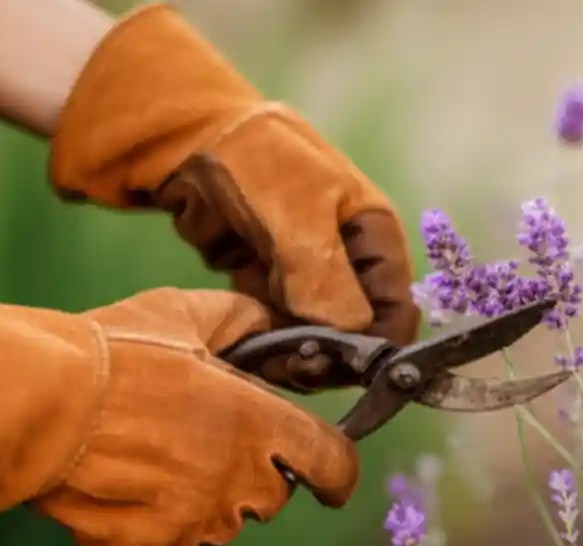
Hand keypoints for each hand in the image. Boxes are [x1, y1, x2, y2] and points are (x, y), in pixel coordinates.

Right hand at [0, 287, 357, 545]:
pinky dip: (159, 535)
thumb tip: (270, 323)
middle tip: (205, 444)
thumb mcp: (182, 314)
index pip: (332, 463)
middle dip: (252, 475)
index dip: (337, 473)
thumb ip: (240, 320)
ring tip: (156, 464)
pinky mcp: (150, 544)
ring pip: (222, 525)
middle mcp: (237, 477)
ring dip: (204, 503)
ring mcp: (195, 517)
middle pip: (272, 496)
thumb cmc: (110, 353)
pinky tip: (131, 499)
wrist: (35, 404)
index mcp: (257, 421)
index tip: (331, 480)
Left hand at [48, 4, 418, 389]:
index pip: (396, 309)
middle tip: (294, 369)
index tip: (341, 369)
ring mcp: (306, 277)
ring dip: (294, 359)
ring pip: (314, 340)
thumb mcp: (299, 217)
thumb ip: (326, 281)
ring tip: (267, 364)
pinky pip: (276, 331)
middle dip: (329, 359)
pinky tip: (249, 357)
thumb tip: (350, 339)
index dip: (378, 348)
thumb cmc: (256, 164)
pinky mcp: (267, 287)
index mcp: (373, 237)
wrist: (185, 140)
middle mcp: (348, 263)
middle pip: (356, 334)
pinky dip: (266, 347)